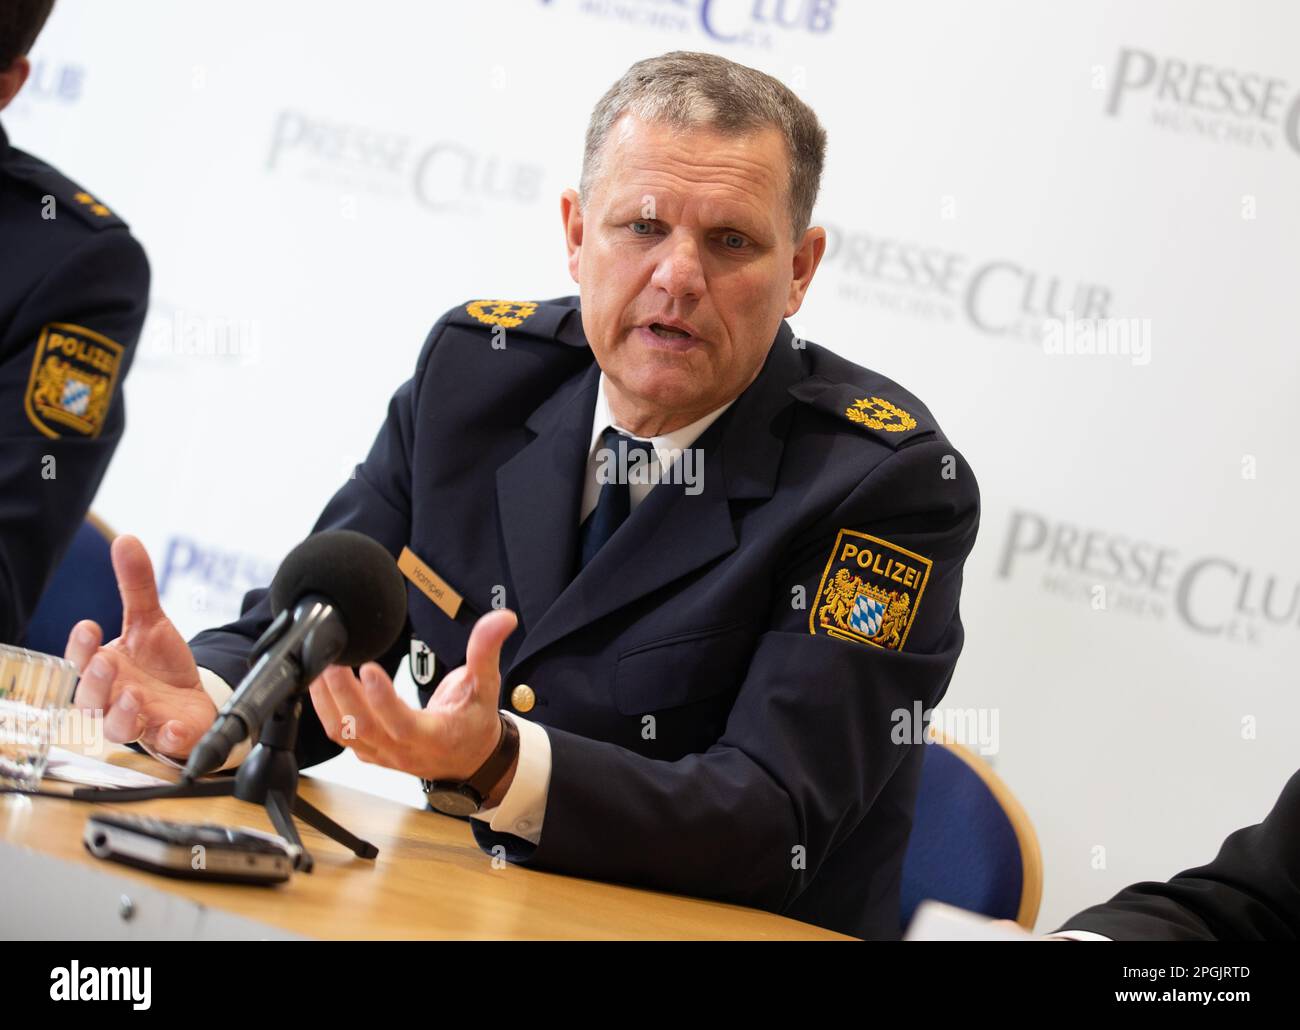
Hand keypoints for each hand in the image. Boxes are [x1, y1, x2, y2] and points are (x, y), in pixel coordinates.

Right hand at [66, 535, 214, 757]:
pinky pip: (167, 744)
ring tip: (134, 694)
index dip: (81, 646)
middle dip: (95, 680)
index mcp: (105, 670)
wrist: (192, 701)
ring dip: (123, 712)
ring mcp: (141, 723)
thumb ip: (137, 585)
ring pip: (119, 728)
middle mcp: (114, 700)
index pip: (80, 660)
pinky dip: (170, 738)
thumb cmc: (159, 666)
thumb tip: (126, 540)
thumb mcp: (150, 621)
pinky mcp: (171, 738)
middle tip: (106, 662)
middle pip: (91, 698)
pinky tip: (175, 728)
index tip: (88, 626)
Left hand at [309, 609, 518, 789]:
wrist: (470, 758)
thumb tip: (501, 618)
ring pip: (346, 734)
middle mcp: (404, 751)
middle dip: (343, 695)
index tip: (370, 669)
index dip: (384, 700)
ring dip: (329, 702)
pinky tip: (318, 684)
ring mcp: (383, 754)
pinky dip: (326, 710)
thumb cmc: (475, 722)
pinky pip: (341, 735)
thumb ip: (486, 650)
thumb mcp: (486, 685)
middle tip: (333, 662)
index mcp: (434, 737)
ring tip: (321, 668)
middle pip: (364, 728)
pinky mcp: (370, 752)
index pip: (403, 724)